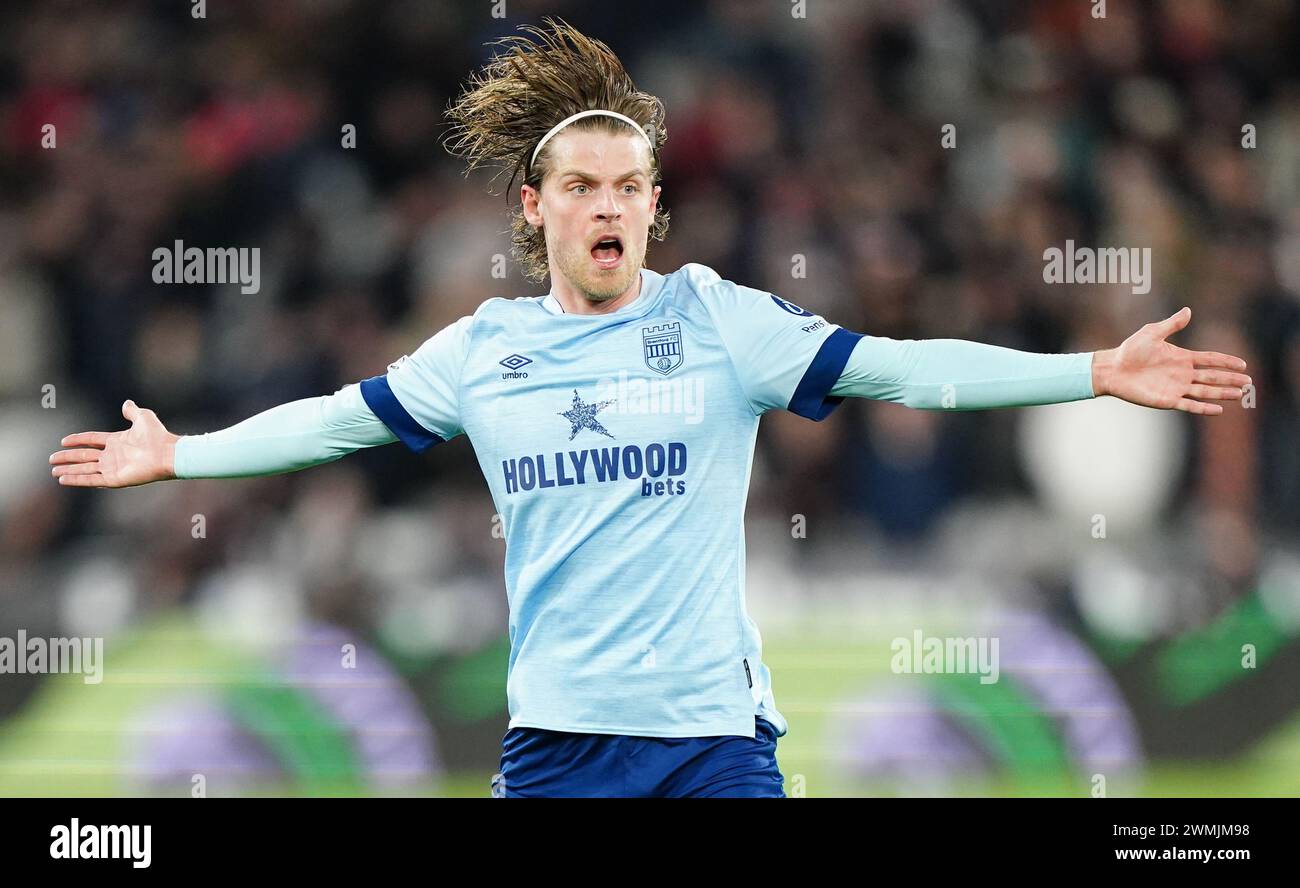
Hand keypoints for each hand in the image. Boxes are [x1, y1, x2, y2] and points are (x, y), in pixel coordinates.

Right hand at [49, 400, 180, 487]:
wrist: (166, 453)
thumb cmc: (157, 436)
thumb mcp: (143, 417)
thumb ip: (132, 411)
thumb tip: (126, 403)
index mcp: (117, 441)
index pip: (92, 440)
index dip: (78, 440)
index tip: (63, 441)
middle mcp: (113, 455)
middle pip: (84, 457)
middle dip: (68, 458)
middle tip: (51, 459)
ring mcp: (113, 468)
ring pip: (85, 469)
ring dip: (69, 470)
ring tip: (53, 471)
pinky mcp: (114, 479)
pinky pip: (91, 479)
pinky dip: (77, 480)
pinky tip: (63, 480)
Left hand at [1091, 307, 1250, 414]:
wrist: (1113, 368)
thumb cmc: (1130, 350)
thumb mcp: (1152, 333)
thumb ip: (1171, 324)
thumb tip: (1188, 310)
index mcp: (1182, 358)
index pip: (1210, 360)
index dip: (1227, 362)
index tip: (1243, 364)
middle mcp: (1182, 374)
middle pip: (1213, 377)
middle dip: (1231, 379)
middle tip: (1249, 382)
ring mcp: (1176, 388)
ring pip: (1205, 392)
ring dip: (1222, 393)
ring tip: (1240, 394)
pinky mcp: (1167, 400)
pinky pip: (1189, 404)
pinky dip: (1204, 408)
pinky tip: (1218, 410)